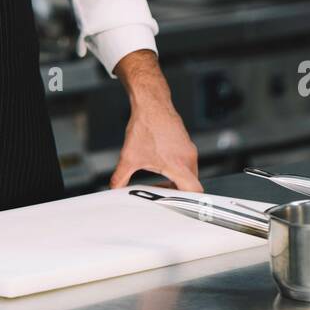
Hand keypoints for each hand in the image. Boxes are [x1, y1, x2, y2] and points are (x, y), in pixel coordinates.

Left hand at [110, 50, 202, 192]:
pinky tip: (159, 163)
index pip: (195, 191)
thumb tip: (115, 188)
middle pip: (191, 185)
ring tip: (158, 179)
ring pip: (188, 173)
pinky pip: (186, 162)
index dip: (188, 203)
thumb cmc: (145, 126)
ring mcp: (189, 149)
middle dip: (176, 192)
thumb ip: (121, 177)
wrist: (151, 102)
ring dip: (175, 179)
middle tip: (160, 192)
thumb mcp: (129, 156)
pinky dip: (175, 168)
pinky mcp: (185, 143)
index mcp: (179, 164)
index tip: (177, 206)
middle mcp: (188, 157)